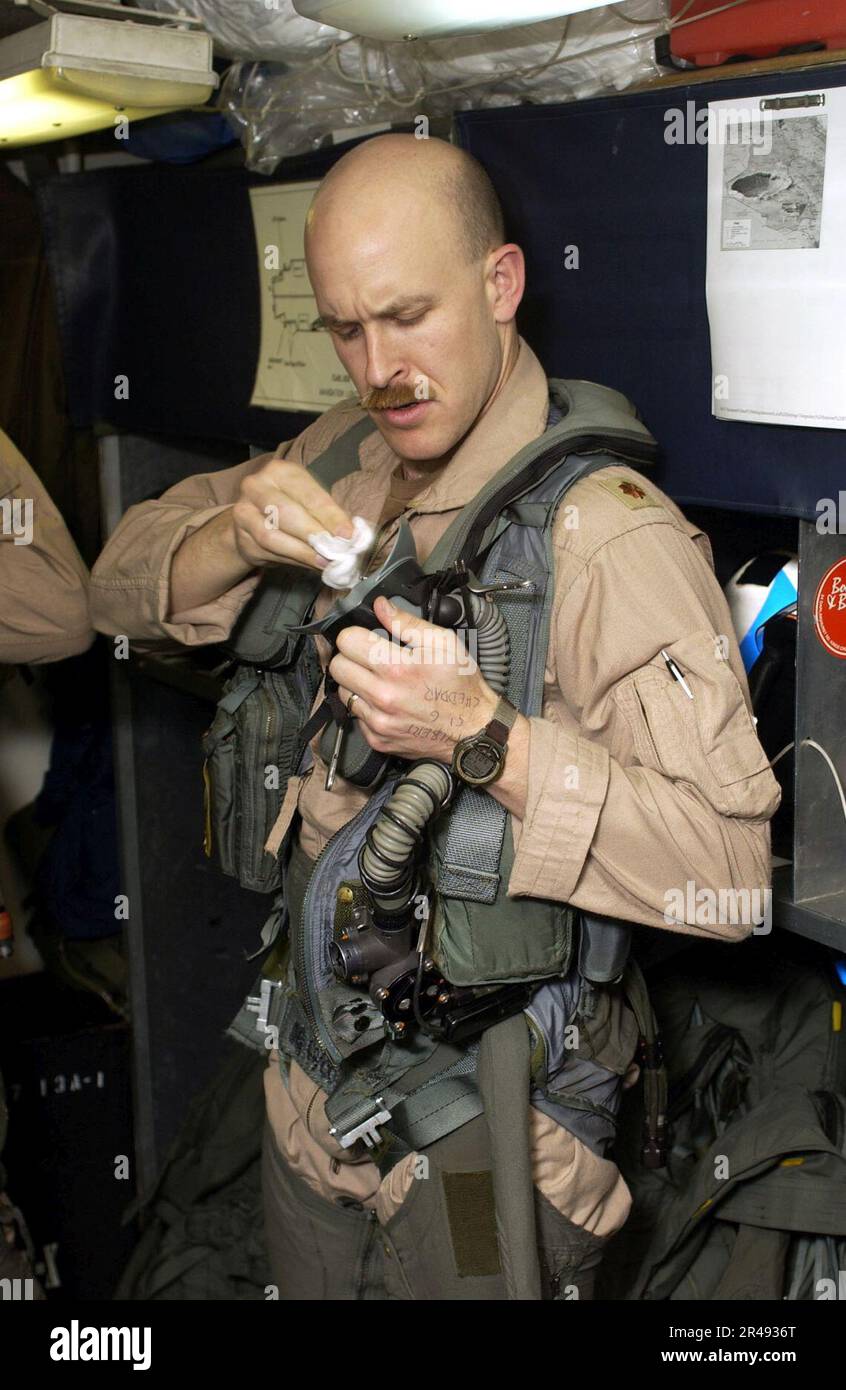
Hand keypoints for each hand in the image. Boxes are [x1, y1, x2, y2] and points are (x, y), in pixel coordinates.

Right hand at [231, 456, 353, 572]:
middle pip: (286, 512)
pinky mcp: (241, 538)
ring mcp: (243, 512)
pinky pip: (267, 552)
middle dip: (314, 534)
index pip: (308, 494)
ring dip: (302, 552)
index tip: (348, 534)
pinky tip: (308, 564)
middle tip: (336, 551)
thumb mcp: (309, 501)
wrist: (252, 521)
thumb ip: (326, 515)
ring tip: (324, 562)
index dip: (330, 515)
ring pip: (272, 536)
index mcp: (279, 471)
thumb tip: (349, 536)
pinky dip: (292, 560)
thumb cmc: (290, 506)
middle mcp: (256, 486)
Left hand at [328, 595, 499, 763]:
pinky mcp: (377, 739)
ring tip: (379, 681)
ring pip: (342, 692)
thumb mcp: (443, 643)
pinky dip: (366, 707)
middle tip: (369, 658)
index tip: (365, 638)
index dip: (356, 634)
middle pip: (337, 667)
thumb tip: (381, 606)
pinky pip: (356, 716)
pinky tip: (386, 702)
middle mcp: (382, 696)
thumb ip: (407, 623)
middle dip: (350, 657)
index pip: (346, 641)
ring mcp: (378, 721)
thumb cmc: (461, 686)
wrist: (473, 730)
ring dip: (356, 683)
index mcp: (396, 667)